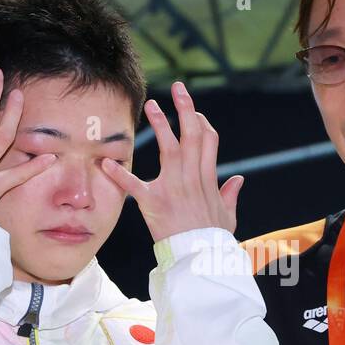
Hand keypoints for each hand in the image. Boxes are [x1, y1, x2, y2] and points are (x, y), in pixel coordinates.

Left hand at [100, 81, 243, 242]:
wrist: (201, 257)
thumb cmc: (214, 239)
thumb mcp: (228, 215)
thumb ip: (230, 195)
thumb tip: (238, 180)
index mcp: (207, 178)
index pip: (208, 140)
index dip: (202, 123)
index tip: (194, 112)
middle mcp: (191, 177)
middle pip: (191, 134)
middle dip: (185, 108)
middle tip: (177, 88)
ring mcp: (173, 187)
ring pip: (168, 147)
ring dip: (160, 124)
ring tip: (151, 105)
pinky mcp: (153, 202)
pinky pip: (134, 186)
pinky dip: (119, 174)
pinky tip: (106, 161)